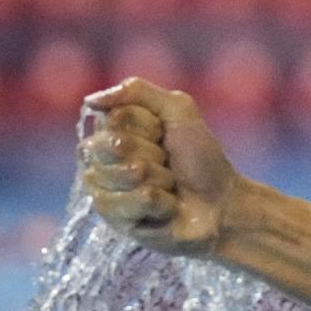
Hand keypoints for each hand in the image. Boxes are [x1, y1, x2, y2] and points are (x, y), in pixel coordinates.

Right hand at [77, 77, 238, 257]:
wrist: (221, 203)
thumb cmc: (201, 158)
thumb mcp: (179, 111)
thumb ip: (137, 92)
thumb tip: (89, 100)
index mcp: (112, 129)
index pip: (113, 119)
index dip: (147, 127)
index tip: (165, 135)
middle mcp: (101, 158)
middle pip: (112, 146)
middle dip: (151, 154)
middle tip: (168, 162)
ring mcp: (104, 189)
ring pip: (121, 175)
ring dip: (158, 179)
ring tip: (169, 186)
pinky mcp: (113, 219)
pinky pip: (127, 203)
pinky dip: (157, 203)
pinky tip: (166, 207)